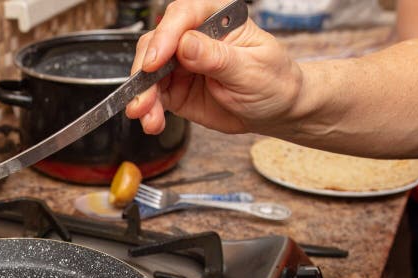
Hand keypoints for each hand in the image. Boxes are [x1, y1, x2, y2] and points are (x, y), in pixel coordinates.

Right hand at [125, 0, 303, 135]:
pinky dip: (149, 111)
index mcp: (218, 19)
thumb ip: (218, 58)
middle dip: (145, 71)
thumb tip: (186, 45)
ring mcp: (182, 65)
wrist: (275, 110)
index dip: (165, 36)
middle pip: (157, 44)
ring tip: (147, 117)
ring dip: (143, 96)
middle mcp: (195, 38)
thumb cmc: (272, 80)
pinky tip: (152, 122)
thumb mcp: (251, 69)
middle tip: (143, 97)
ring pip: (149, 73)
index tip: (156, 61)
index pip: (184, 16)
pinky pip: (154, 97)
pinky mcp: (175, 90)